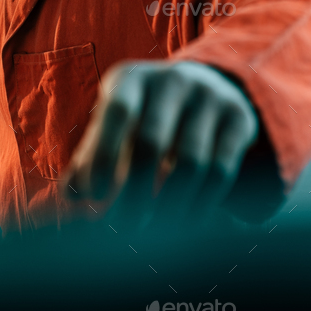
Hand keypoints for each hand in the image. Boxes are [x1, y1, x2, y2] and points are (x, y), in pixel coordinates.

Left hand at [60, 61, 258, 228]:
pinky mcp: (239, 118)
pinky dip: (201, 203)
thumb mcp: (114, 124)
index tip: (94, 196)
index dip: (103, 155)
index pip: (117, 113)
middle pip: (151, 142)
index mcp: (132, 78)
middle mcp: (172, 80)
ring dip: (169, 205)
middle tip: (123, 228)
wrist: (205, 86)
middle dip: (134, 192)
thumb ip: (90, 157)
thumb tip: (71, 195)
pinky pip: (221, 170)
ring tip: (154, 232)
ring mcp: (210, 96)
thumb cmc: (143, 115)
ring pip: (190, 162)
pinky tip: (185, 223)